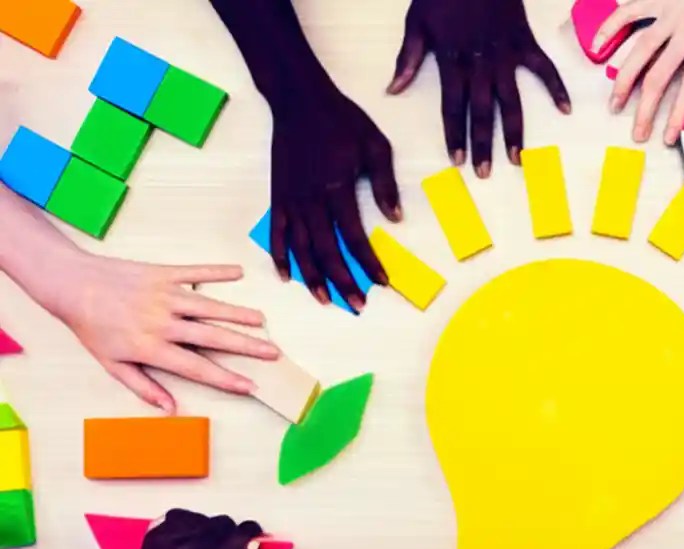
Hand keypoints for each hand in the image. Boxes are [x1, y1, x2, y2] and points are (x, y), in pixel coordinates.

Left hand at [31, 252, 277, 412]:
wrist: (72, 285)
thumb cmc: (92, 328)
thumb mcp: (112, 364)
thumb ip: (143, 387)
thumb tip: (169, 409)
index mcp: (150, 347)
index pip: (196, 367)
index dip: (225, 378)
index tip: (249, 385)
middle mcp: (162, 322)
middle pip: (212, 336)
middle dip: (245, 346)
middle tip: (272, 352)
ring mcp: (164, 295)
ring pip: (209, 306)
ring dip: (237, 313)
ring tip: (262, 321)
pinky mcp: (162, 273)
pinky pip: (194, 272)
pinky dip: (216, 272)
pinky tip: (238, 273)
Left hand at [84, 510, 262, 548]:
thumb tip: (256, 546)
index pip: (241, 533)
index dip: (251, 530)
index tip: (253, 533)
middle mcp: (191, 546)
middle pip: (224, 521)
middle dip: (230, 530)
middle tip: (227, 543)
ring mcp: (171, 537)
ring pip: (204, 517)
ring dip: (209, 526)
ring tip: (204, 542)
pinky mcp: (157, 531)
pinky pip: (182, 515)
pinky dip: (189, 522)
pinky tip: (188, 536)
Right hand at [268, 87, 398, 309]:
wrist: (299, 100)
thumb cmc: (343, 121)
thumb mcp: (376, 146)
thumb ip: (385, 184)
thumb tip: (395, 219)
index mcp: (337, 188)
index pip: (355, 236)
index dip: (369, 262)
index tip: (382, 282)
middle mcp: (311, 200)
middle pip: (327, 251)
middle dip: (343, 281)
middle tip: (357, 304)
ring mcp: (291, 200)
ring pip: (301, 248)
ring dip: (313, 277)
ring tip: (326, 300)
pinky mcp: (278, 196)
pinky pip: (277, 233)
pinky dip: (281, 256)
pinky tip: (288, 276)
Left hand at [389, 0, 570, 176]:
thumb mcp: (417, 21)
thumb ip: (408, 59)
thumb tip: (393, 90)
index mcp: (452, 61)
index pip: (452, 107)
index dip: (455, 136)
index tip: (457, 161)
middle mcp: (481, 64)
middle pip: (482, 111)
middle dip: (482, 144)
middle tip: (485, 173)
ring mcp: (506, 54)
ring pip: (512, 100)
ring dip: (514, 131)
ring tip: (517, 159)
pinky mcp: (525, 43)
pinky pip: (544, 69)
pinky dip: (556, 88)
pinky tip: (565, 110)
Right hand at [600, 0, 683, 143]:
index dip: (677, 115)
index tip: (667, 138)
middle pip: (658, 77)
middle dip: (646, 109)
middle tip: (636, 133)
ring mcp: (667, 14)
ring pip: (639, 52)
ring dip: (624, 80)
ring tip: (614, 104)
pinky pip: (628, 12)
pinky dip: (610, 28)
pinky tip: (596, 47)